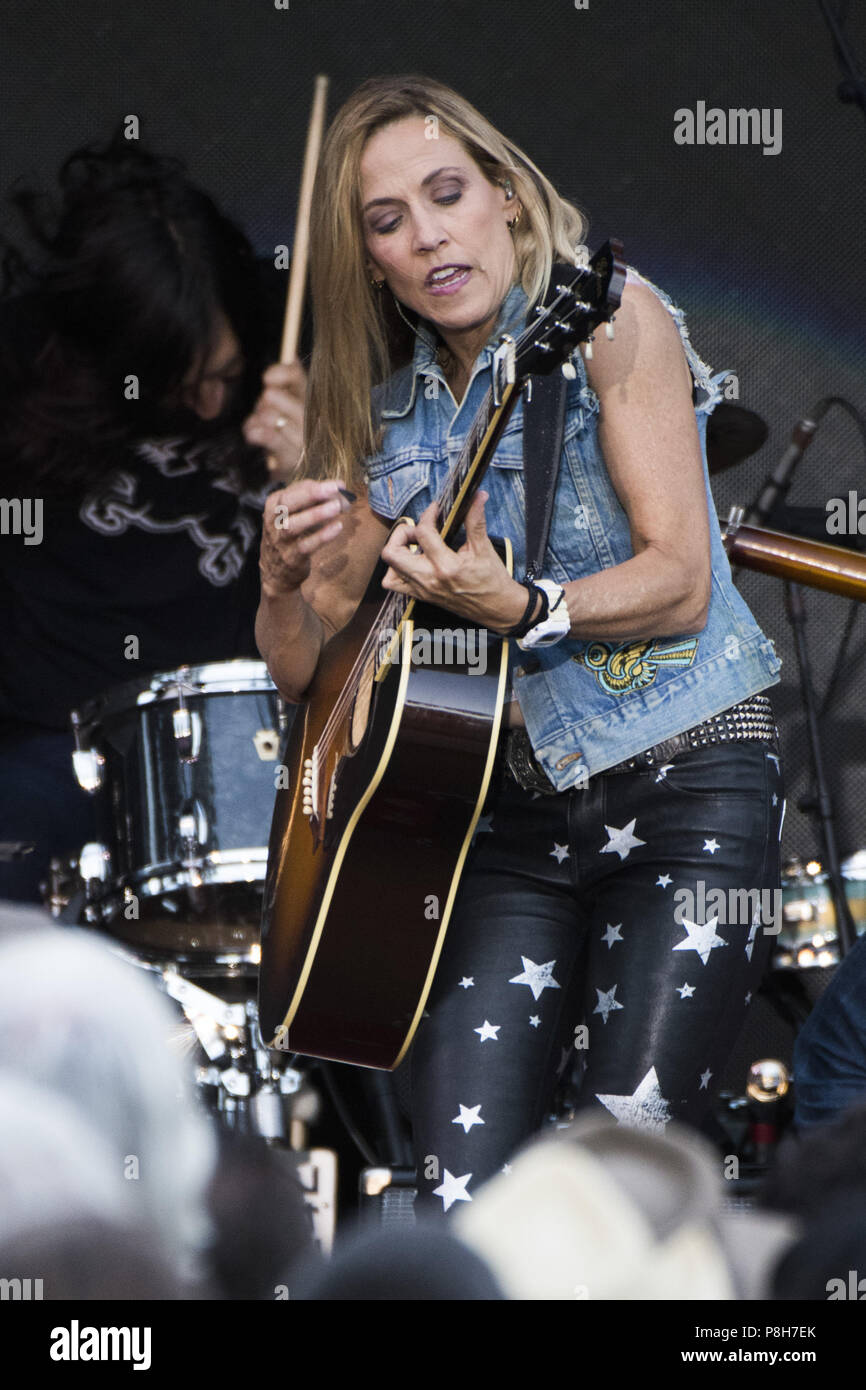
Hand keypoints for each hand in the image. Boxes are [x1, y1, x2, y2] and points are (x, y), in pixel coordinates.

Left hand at [243, 360, 306, 479]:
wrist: (302, 480)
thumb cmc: (291, 436)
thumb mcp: (288, 409)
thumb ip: (287, 385)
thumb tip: (287, 362)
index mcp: (313, 401)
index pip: (298, 377)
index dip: (281, 373)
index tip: (266, 379)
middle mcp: (313, 420)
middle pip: (276, 396)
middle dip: (265, 402)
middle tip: (265, 410)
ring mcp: (303, 442)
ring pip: (269, 416)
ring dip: (258, 419)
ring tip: (260, 425)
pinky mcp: (291, 461)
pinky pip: (268, 437)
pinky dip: (255, 433)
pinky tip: (254, 435)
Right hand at [260, 477, 347, 595]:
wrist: (276, 571)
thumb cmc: (290, 535)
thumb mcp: (293, 514)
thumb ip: (312, 500)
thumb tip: (339, 489)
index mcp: (273, 505)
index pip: (293, 490)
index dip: (316, 486)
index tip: (339, 485)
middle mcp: (274, 521)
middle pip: (288, 502)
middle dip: (311, 493)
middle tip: (335, 489)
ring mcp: (280, 540)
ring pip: (294, 525)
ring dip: (316, 514)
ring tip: (337, 507)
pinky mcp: (291, 557)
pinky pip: (306, 546)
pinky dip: (322, 536)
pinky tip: (338, 526)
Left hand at [380, 490, 529, 632]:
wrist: (496, 609)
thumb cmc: (492, 581)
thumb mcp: (484, 548)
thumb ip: (476, 520)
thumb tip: (477, 496)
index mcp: (446, 566)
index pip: (423, 533)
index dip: (428, 515)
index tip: (435, 510)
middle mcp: (429, 580)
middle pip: (392, 553)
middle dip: (402, 534)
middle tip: (419, 531)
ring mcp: (422, 590)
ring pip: (389, 571)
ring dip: (397, 553)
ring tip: (414, 547)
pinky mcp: (421, 596)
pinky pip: (395, 584)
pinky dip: (396, 570)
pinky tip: (412, 562)